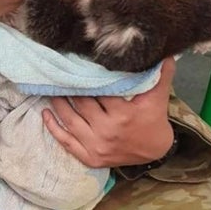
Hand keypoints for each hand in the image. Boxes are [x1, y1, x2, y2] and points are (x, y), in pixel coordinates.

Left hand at [44, 58, 176, 167]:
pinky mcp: (90, 158)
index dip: (86, 77)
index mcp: (123, 114)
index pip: (99, 92)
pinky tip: (45, 114)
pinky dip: (54, 128)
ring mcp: (96, 146)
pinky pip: (66, 142)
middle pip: (81, 105)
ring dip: (58, 104)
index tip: (76, 64)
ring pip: (71, 121)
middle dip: (69, 88)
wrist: (155, 152)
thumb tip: (165, 51)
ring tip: (51, 88)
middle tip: (58, 73)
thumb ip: (161, 74)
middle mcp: (107, 131)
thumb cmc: (154, 120)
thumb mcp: (158, 96)